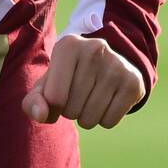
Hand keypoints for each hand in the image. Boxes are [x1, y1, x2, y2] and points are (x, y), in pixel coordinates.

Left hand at [21, 35, 144, 128]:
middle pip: (71, 110)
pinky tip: (106, 101)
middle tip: (78, 94)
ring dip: (86, 117)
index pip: (54, 98)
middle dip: (70, 111)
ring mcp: (117, 65)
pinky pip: (109, 122)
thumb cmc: (68, 77)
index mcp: (68, 45)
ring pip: (90, 119)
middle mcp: (94, 49)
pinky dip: (104, 119)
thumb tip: (40, 116)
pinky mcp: (134, 82)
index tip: (58, 93)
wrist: (106, 65)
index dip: (52, 106)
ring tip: (90, 97)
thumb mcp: (46, 84)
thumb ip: (33, 101)